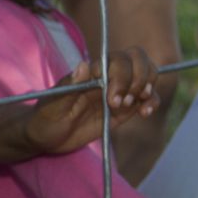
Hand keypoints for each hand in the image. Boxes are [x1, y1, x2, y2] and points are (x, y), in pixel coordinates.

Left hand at [24, 50, 160, 155]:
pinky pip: (146, 98)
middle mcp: (107, 77)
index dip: (121, 77)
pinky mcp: (124, 109)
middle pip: (136, 60)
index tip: (112, 100)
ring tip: (139, 107)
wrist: (47, 138)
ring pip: (145, 75)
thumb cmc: (45, 118)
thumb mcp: (53, 104)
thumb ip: (70, 85)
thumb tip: (83, 65)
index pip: (116, 60)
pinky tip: (145, 113)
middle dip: (138, 78)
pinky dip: (152, 102)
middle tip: (126, 102)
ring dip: (148, 87)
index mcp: (90, 72)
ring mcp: (118, 92)